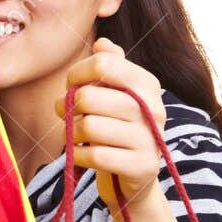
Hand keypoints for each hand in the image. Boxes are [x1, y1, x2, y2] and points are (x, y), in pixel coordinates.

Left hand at [56, 38, 167, 213]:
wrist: (133, 178)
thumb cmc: (115, 129)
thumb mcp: (114, 94)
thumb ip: (109, 67)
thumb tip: (102, 43)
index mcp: (147, 83)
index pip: (103, 64)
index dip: (76, 74)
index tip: (71, 86)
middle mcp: (154, 108)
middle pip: (89, 96)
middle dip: (67, 107)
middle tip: (67, 115)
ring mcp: (150, 138)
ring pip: (88, 126)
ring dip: (71, 133)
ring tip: (75, 135)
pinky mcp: (142, 166)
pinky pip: (95, 155)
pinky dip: (79, 155)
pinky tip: (83, 154)